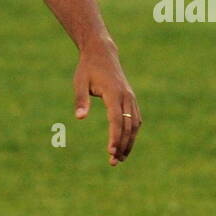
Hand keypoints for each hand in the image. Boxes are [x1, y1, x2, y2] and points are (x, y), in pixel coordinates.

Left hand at [73, 42, 140, 165]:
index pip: (116, 119)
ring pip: (134, 124)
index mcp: (114, 93)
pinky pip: (136, 119)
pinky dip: (132, 133)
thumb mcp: (79, 82)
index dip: (114, 136)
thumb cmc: (87, 68)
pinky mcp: (130, 99)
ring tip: (119, 158)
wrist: (102, 53)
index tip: (110, 151)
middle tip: (113, 162)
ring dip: (128, 142)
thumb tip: (80, 118)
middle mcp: (126, 96)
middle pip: (128, 125)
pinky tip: (126, 144)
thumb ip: (80, 100)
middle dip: (122, 145)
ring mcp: (130, 98)